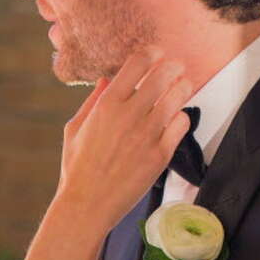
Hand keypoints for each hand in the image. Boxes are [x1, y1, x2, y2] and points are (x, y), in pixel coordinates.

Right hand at [54, 47, 191, 232]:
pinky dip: (182, 116)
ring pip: (177, 96)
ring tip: (182, 86)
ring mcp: (147, 135)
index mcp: (107, 104)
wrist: (87, 205)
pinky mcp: (161, 154)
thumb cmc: (77, 167)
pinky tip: (176, 118)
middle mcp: (129, 115)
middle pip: (163, 74)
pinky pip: (182, 123)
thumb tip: (106, 79)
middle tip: (177, 68)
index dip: (151, 53)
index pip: (137, 63)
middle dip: (174, 67)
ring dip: (183, 87)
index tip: (156, 55)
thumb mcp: (76, 128)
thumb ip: (93, 100)